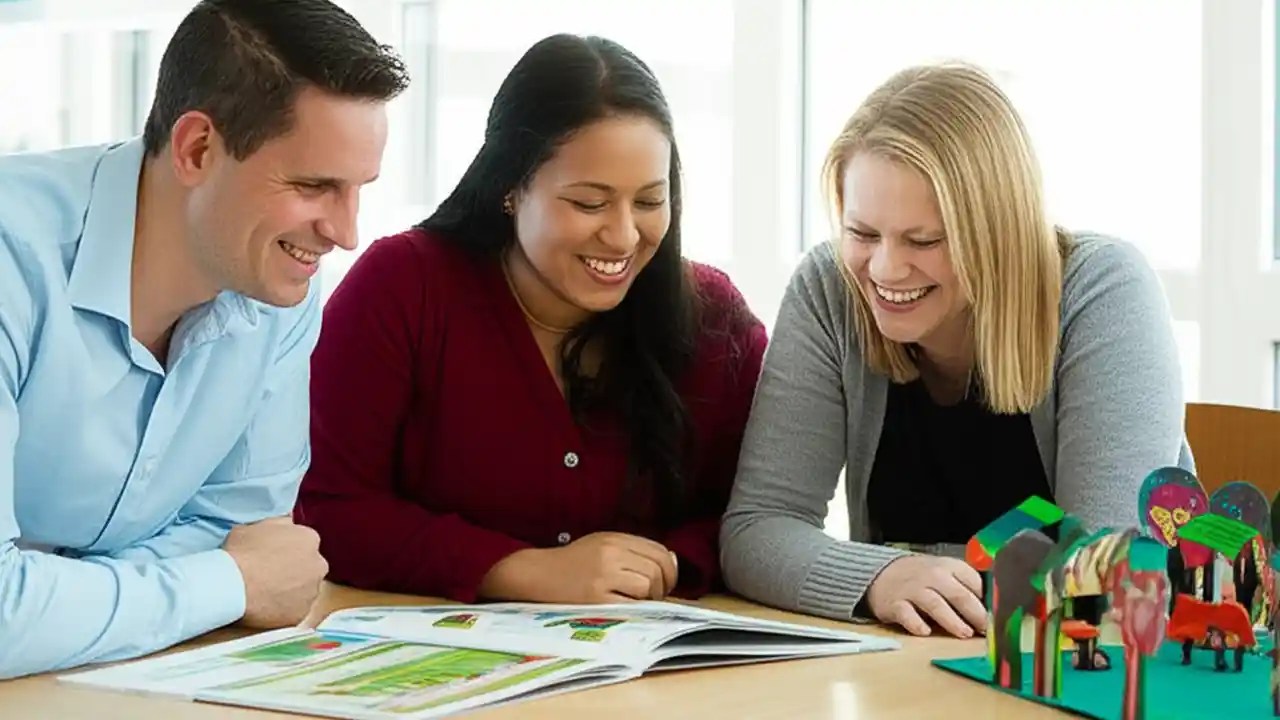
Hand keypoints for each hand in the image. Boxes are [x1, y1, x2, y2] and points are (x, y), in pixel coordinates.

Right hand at [223, 517, 328, 627]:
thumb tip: (285, 524)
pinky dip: (283, 609)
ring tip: (265, 592)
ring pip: (303, 590)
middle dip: (292, 570)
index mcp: (309, 538)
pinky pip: (294, 610)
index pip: (303, 543)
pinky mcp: (302, 614)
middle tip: (268, 575)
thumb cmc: (241, 553)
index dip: (286, 549)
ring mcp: (312, 591)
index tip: (272, 556)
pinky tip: (265, 607)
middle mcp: (318, 564)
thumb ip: (277, 524)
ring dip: (289, 590)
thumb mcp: (255, 525)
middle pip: (308, 566)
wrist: (232, 586)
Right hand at [479, 532, 677, 603]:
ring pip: (647, 584)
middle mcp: (611, 552)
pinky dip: (636, 608)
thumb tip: (672, 562)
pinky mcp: (595, 597)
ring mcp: (603, 574)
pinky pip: (631, 603)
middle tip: (654, 597)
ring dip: (649, 598)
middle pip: (657, 568)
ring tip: (637, 603)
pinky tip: (626, 609)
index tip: (665, 583)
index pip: (659, 551)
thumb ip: (633, 551)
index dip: (669, 570)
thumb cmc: (570, 565)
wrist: (536, 575)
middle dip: (663, 586)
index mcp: (614, 538)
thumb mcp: (601, 546)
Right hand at [865, 555, 985, 637]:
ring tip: (964, 634)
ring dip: (952, 620)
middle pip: (958, 594)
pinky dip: (916, 623)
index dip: (987, 602)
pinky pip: (907, 614)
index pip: (973, 582)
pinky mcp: (895, 604)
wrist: (882, 573)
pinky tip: (925, 632)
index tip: (997, 618)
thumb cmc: (922, 578)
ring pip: (935, 604)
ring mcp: (913, 590)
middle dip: (975, 613)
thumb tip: (992, 613)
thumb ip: (965, 588)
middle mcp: (932, 576)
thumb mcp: (945, 574)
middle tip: (986, 630)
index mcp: (949, 567)